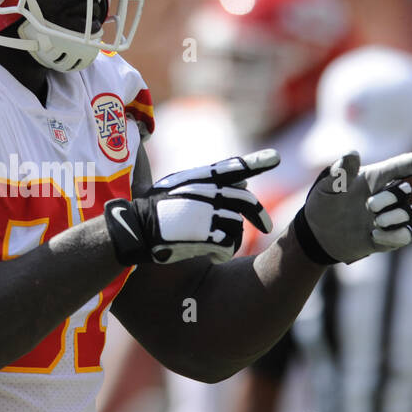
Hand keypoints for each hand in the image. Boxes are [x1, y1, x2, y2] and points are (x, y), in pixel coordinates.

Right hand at [104, 150, 279, 265]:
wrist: (135, 230)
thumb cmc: (150, 211)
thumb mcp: (176, 187)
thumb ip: (208, 182)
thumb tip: (244, 183)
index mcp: (200, 179)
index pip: (233, 167)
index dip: (256, 161)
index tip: (275, 157)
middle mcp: (209, 192)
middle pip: (247, 202)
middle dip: (259, 215)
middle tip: (265, 225)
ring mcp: (211, 213)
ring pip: (238, 227)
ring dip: (228, 239)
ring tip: (210, 244)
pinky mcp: (210, 235)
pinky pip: (229, 247)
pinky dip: (220, 254)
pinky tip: (205, 254)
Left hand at [293, 149, 411, 263]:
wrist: (317, 235)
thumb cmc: (322, 204)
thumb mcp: (326, 187)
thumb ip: (340, 172)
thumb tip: (353, 153)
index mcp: (374, 178)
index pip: (404, 166)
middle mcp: (385, 196)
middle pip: (405, 192)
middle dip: (391, 198)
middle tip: (369, 207)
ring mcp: (388, 216)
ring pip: (408, 213)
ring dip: (392, 217)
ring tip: (372, 222)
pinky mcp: (388, 237)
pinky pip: (405, 235)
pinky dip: (393, 236)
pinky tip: (373, 236)